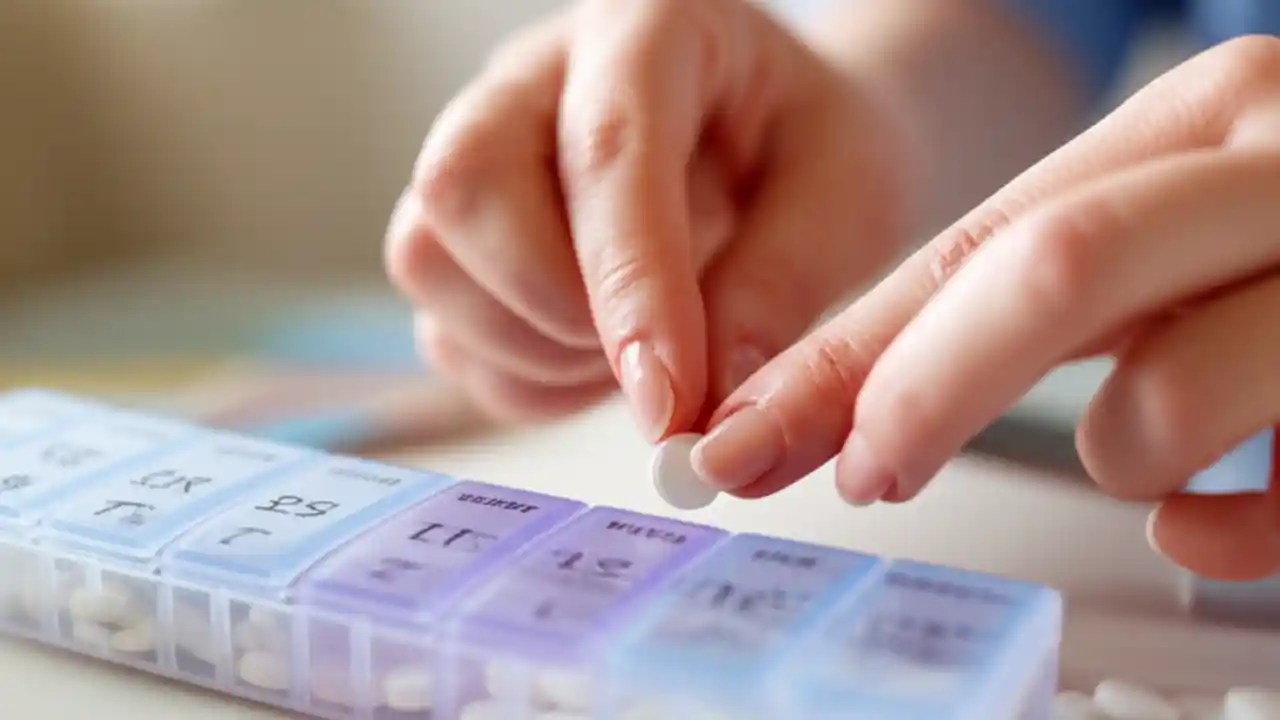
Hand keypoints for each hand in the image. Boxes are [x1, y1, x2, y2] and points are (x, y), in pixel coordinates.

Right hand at [385, 0, 907, 436]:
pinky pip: (446, 331)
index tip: (672, 402)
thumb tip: (695, 407)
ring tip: (639, 355)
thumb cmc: (815, 148)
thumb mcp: (846, 199)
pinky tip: (601, 362)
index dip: (631, 288)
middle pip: (462, 186)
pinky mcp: (461, 233)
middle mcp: (535, 77)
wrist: (781, 138)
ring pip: (428, 261)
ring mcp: (482, 149)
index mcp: (647, 26)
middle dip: (551, 307)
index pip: (608, 151)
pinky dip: (523, 379)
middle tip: (654, 360)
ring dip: (533, 352)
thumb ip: (776, 286)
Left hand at [693, 36, 1279, 580]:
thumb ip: (1017, 299)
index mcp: (1198, 117)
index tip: (747, 442)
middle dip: (917, 395)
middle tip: (863, 474)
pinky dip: (1222, 530)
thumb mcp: (1160, 229)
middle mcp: (1278, 167)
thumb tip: (839, 411)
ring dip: (1112, 453)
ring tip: (1128, 454)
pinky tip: (1205, 519)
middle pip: (1047, 270)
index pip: (970, 241)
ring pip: (1168, 395)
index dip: (842, 355)